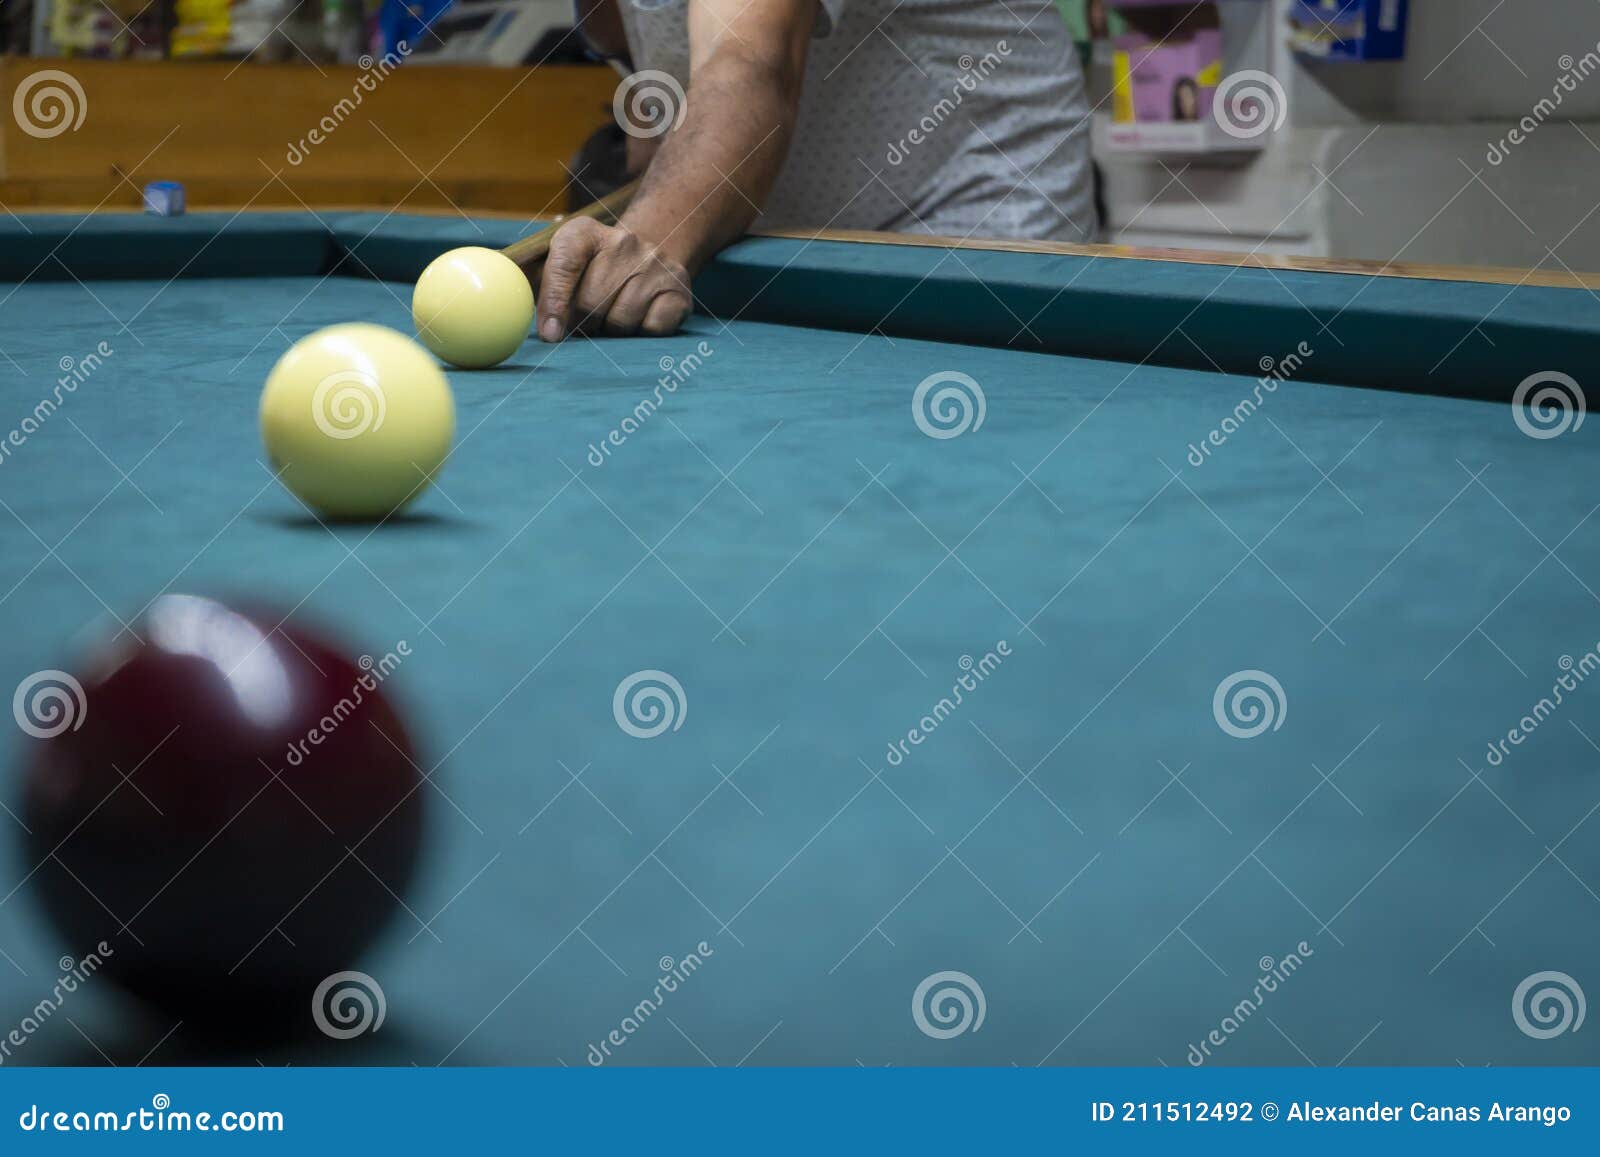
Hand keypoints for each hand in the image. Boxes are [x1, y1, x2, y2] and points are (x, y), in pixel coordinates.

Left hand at [536, 217, 692, 340]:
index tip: (550, 334)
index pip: (564, 265)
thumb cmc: (593, 266)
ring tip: (609, 319)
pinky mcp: (677, 290)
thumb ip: (532, 279)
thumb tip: (505, 301)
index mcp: (584, 232)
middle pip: (591, 303)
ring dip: (609, 332)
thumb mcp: (560, 258)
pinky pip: (650, 330)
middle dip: (580, 325)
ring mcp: (654, 266)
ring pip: (620, 322)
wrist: (654, 248)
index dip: (554, 302)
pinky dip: (639, 334)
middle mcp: (623, 243)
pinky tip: (636, 319)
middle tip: (579, 329)